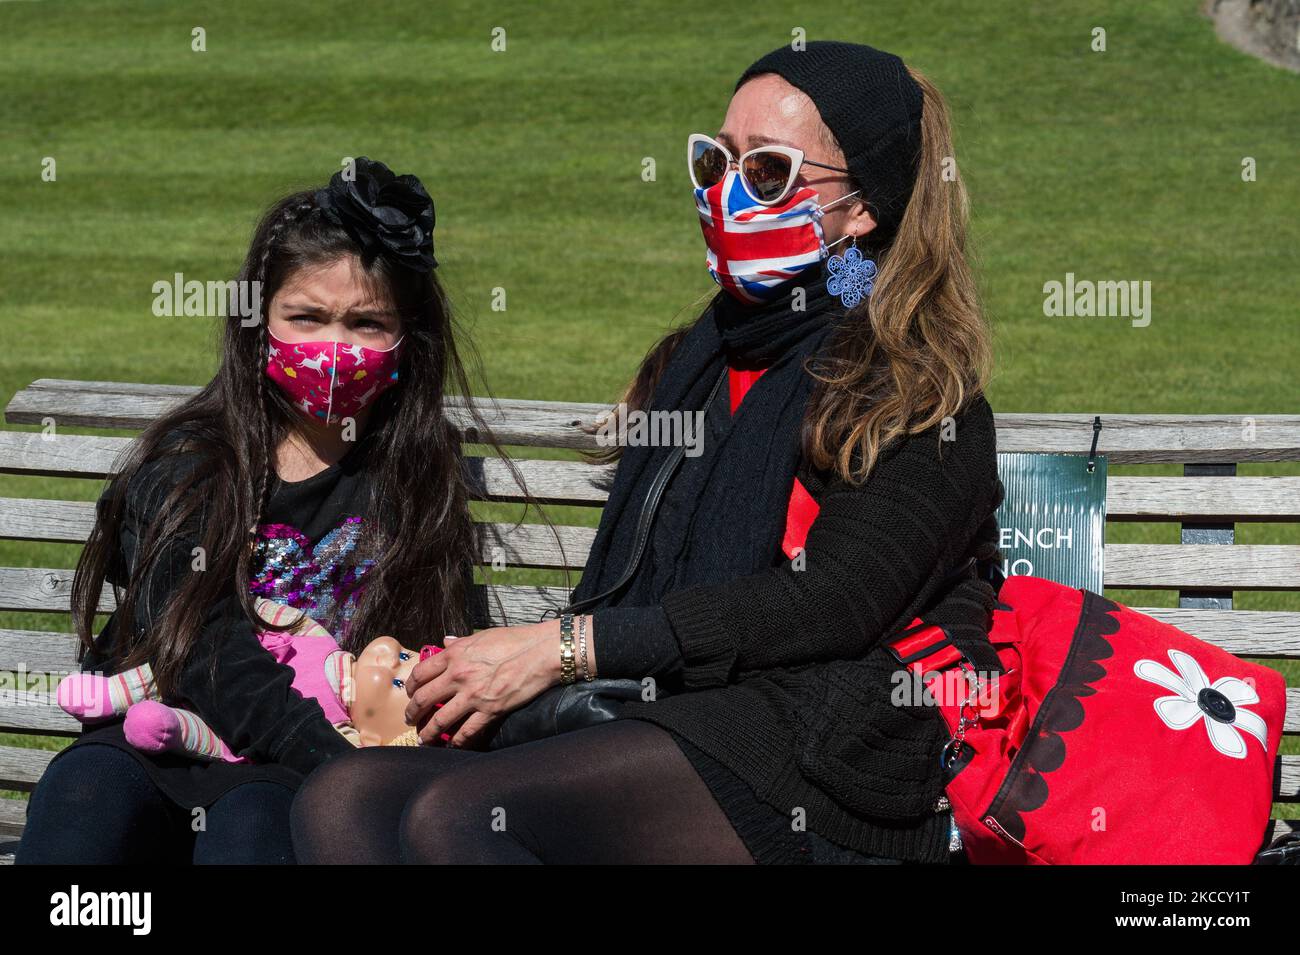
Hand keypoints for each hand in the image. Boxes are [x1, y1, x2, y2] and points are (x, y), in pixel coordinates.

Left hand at [402, 618, 580, 747]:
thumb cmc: (515, 640)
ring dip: (428, 733)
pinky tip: (452, 746)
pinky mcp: (489, 710)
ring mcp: (473, 695)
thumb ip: (460, 642)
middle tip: (411, 720)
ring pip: (439, 720)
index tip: (410, 694)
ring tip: (424, 739)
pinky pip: (466, 732)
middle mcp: (459, 675)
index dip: (410, 687)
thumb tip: (445, 642)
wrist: (541, 652)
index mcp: (455, 655)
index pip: (420, 673)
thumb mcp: (482, 636)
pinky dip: (456, 742)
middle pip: (422, 699)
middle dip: (412, 713)